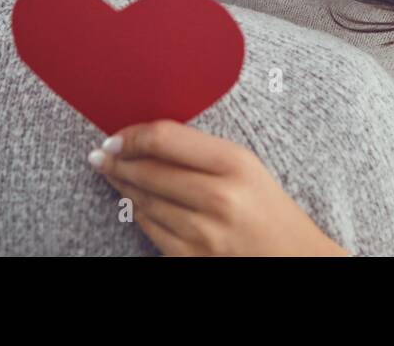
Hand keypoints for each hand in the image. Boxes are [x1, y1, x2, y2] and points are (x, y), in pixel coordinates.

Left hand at [88, 119, 350, 256]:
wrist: (293, 257)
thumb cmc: (267, 206)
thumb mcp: (246, 166)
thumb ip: (200, 150)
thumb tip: (145, 139)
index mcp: (234, 163)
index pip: (164, 139)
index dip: (132, 135)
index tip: (116, 136)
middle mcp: (218, 197)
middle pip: (148, 171)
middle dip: (117, 160)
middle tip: (101, 154)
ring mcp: (204, 232)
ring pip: (144, 201)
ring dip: (122, 185)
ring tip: (112, 173)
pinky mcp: (193, 258)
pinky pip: (151, 229)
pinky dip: (138, 213)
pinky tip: (133, 201)